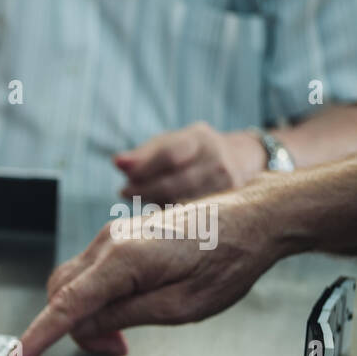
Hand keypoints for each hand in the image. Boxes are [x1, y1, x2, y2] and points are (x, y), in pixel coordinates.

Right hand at [18, 192, 280, 355]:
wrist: (250, 221)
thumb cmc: (225, 262)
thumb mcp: (181, 306)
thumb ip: (124, 316)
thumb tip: (83, 327)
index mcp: (123, 260)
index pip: (66, 306)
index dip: (38, 336)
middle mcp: (109, 243)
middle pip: (61, 294)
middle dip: (74, 329)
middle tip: (115, 349)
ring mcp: (111, 238)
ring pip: (71, 284)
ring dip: (85, 316)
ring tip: (123, 335)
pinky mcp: (118, 239)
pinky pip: (88, 274)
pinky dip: (95, 299)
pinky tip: (125, 310)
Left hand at [115, 122, 266, 203]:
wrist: (239, 159)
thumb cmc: (190, 151)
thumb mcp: (170, 142)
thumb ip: (143, 153)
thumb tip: (118, 162)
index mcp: (200, 139)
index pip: (170, 155)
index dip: (144, 167)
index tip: (124, 176)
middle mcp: (216, 161)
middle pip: (173, 183)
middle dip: (144, 189)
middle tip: (124, 192)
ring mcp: (224, 185)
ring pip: (180, 202)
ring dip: (154, 203)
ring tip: (140, 199)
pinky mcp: (226, 205)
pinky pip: (191, 216)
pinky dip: (170, 215)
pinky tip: (158, 212)